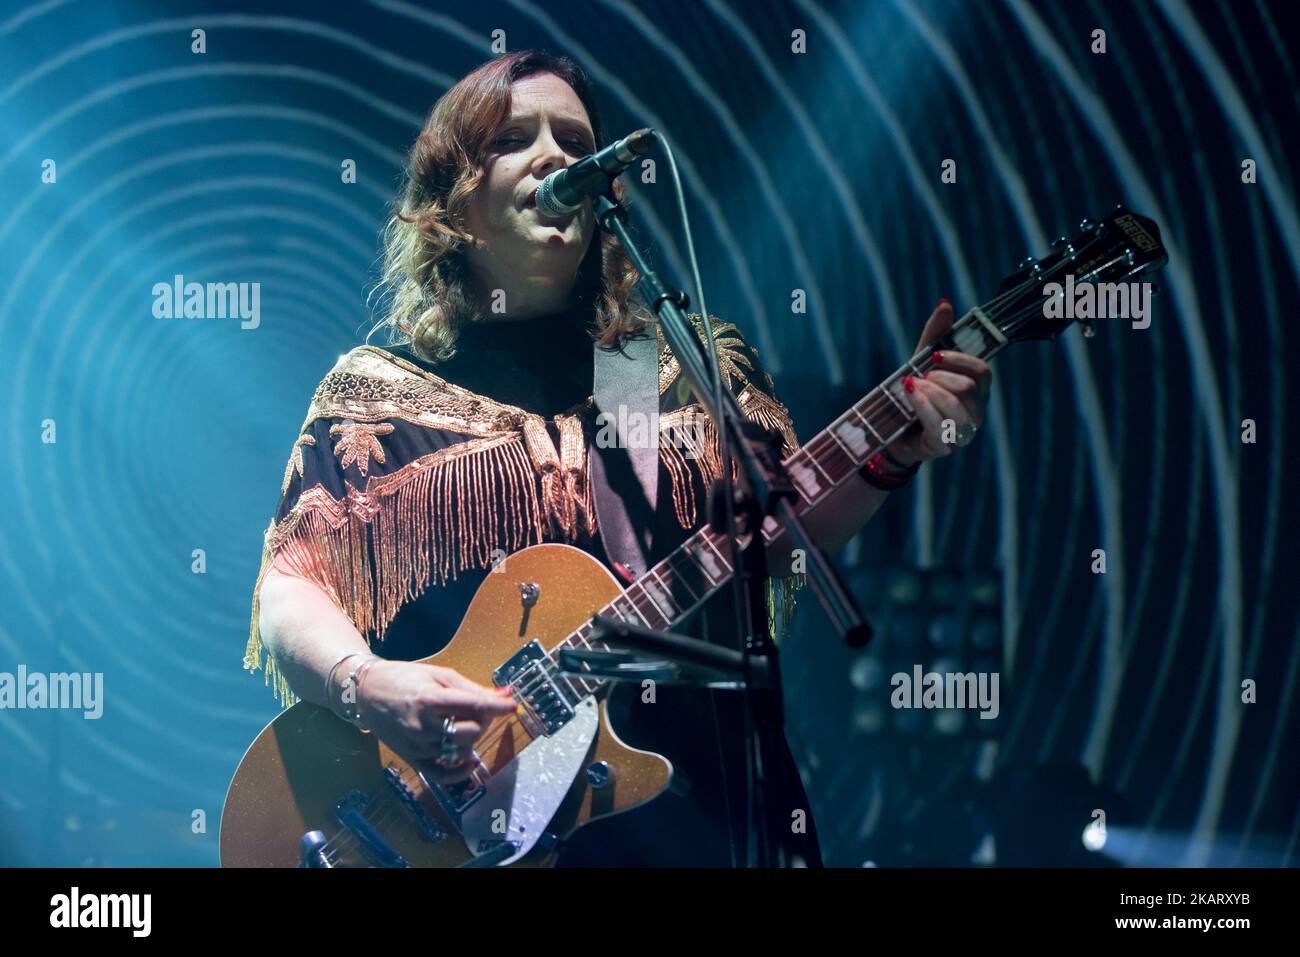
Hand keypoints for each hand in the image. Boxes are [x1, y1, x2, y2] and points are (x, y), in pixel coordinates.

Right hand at [354, 660, 517, 784]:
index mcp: (430, 698)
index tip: (513, 706)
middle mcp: (423, 725)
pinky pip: (442, 775)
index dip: (497, 706)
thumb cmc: (404, 678)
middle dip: (483, 720)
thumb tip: (504, 695)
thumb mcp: (438, 675)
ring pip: (461, 750)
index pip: (473, 705)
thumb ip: (471, 688)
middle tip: (479, 710)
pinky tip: (470, 761)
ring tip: (465, 724)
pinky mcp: (412, 759)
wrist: (366, 692)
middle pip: (471, 730)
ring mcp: (417, 745)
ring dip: (472, 738)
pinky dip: (461, 771)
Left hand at [887, 299, 992, 466]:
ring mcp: (963, 432)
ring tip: (912, 386)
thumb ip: (935, 336)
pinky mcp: (945, 446)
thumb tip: (944, 303)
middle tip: (921, 376)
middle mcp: (976, 412)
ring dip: (931, 391)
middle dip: (941, 377)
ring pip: (956, 406)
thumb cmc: (914, 395)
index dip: (960, 360)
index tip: (935, 355)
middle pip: (969, 387)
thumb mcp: (921, 363)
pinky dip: (923, 406)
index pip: (982, 372)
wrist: (892, 432)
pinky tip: (911, 396)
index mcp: (976, 391)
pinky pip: (940, 424)